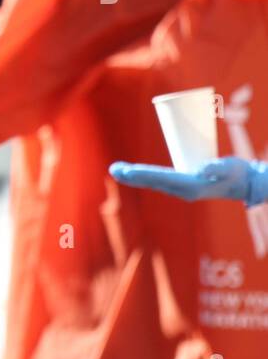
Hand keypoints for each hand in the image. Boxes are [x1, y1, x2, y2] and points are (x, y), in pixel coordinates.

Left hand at [109, 156, 267, 206]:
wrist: (246, 184)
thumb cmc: (238, 174)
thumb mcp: (230, 169)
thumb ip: (219, 168)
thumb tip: (203, 168)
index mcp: (189, 187)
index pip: (160, 178)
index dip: (142, 173)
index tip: (126, 171)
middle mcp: (182, 190)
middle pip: (152, 180)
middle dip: (132, 175)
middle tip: (113, 168)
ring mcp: (182, 188)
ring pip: (154, 181)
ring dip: (135, 176)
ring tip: (117, 169)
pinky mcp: (184, 184)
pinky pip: (160, 179)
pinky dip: (146, 175)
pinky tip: (135, 173)